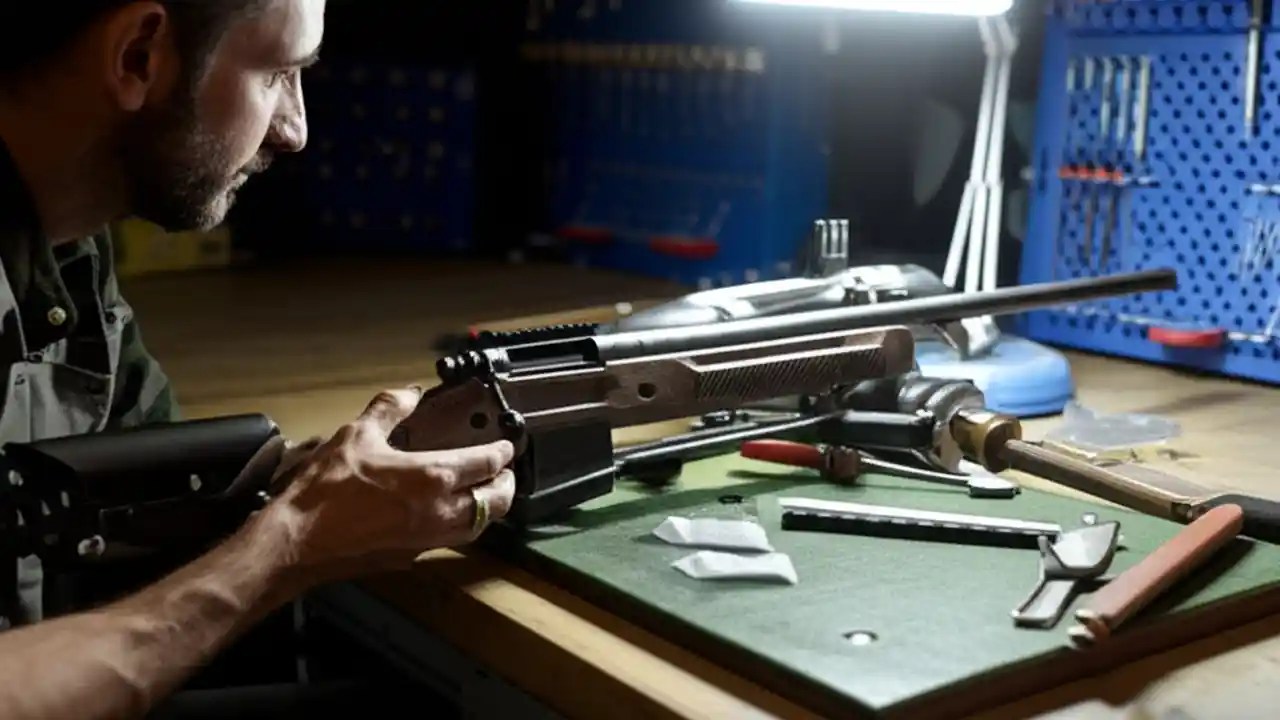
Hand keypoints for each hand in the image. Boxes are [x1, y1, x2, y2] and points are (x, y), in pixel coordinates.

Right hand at [266, 385, 515, 581]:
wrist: (299, 541)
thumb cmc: (326, 488)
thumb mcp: (357, 434)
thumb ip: (389, 409)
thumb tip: (410, 393)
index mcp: (433, 476)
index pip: (486, 463)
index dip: (502, 452)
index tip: (508, 445)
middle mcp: (442, 510)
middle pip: (496, 501)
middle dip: (507, 484)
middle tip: (505, 470)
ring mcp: (430, 538)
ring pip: (479, 526)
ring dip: (490, 509)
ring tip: (486, 492)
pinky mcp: (414, 555)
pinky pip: (454, 539)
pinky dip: (465, 525)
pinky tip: (451, 514)